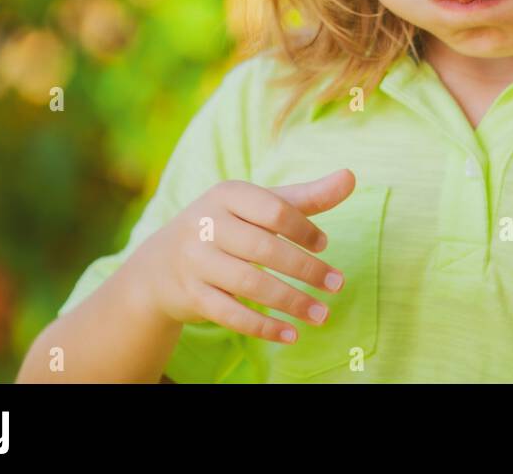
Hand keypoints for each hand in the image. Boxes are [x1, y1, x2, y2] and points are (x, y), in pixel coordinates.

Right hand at [128, 168, 356, 342]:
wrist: (161, 264)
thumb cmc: (229, 226)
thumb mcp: (261, 205)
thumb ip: (307, 196)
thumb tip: (351, 177)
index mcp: (227, 194)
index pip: (273, 210)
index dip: (303, 229)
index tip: (324, 245)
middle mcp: (206, 224)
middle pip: (263, 249)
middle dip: (306, 269)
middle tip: (337, 285)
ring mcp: (195, 261)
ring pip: (248, 284)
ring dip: (291, 302)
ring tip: (322, 314)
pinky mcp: (191, 295)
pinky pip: (230, 314)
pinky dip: (263, 327)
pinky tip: (291, 335)